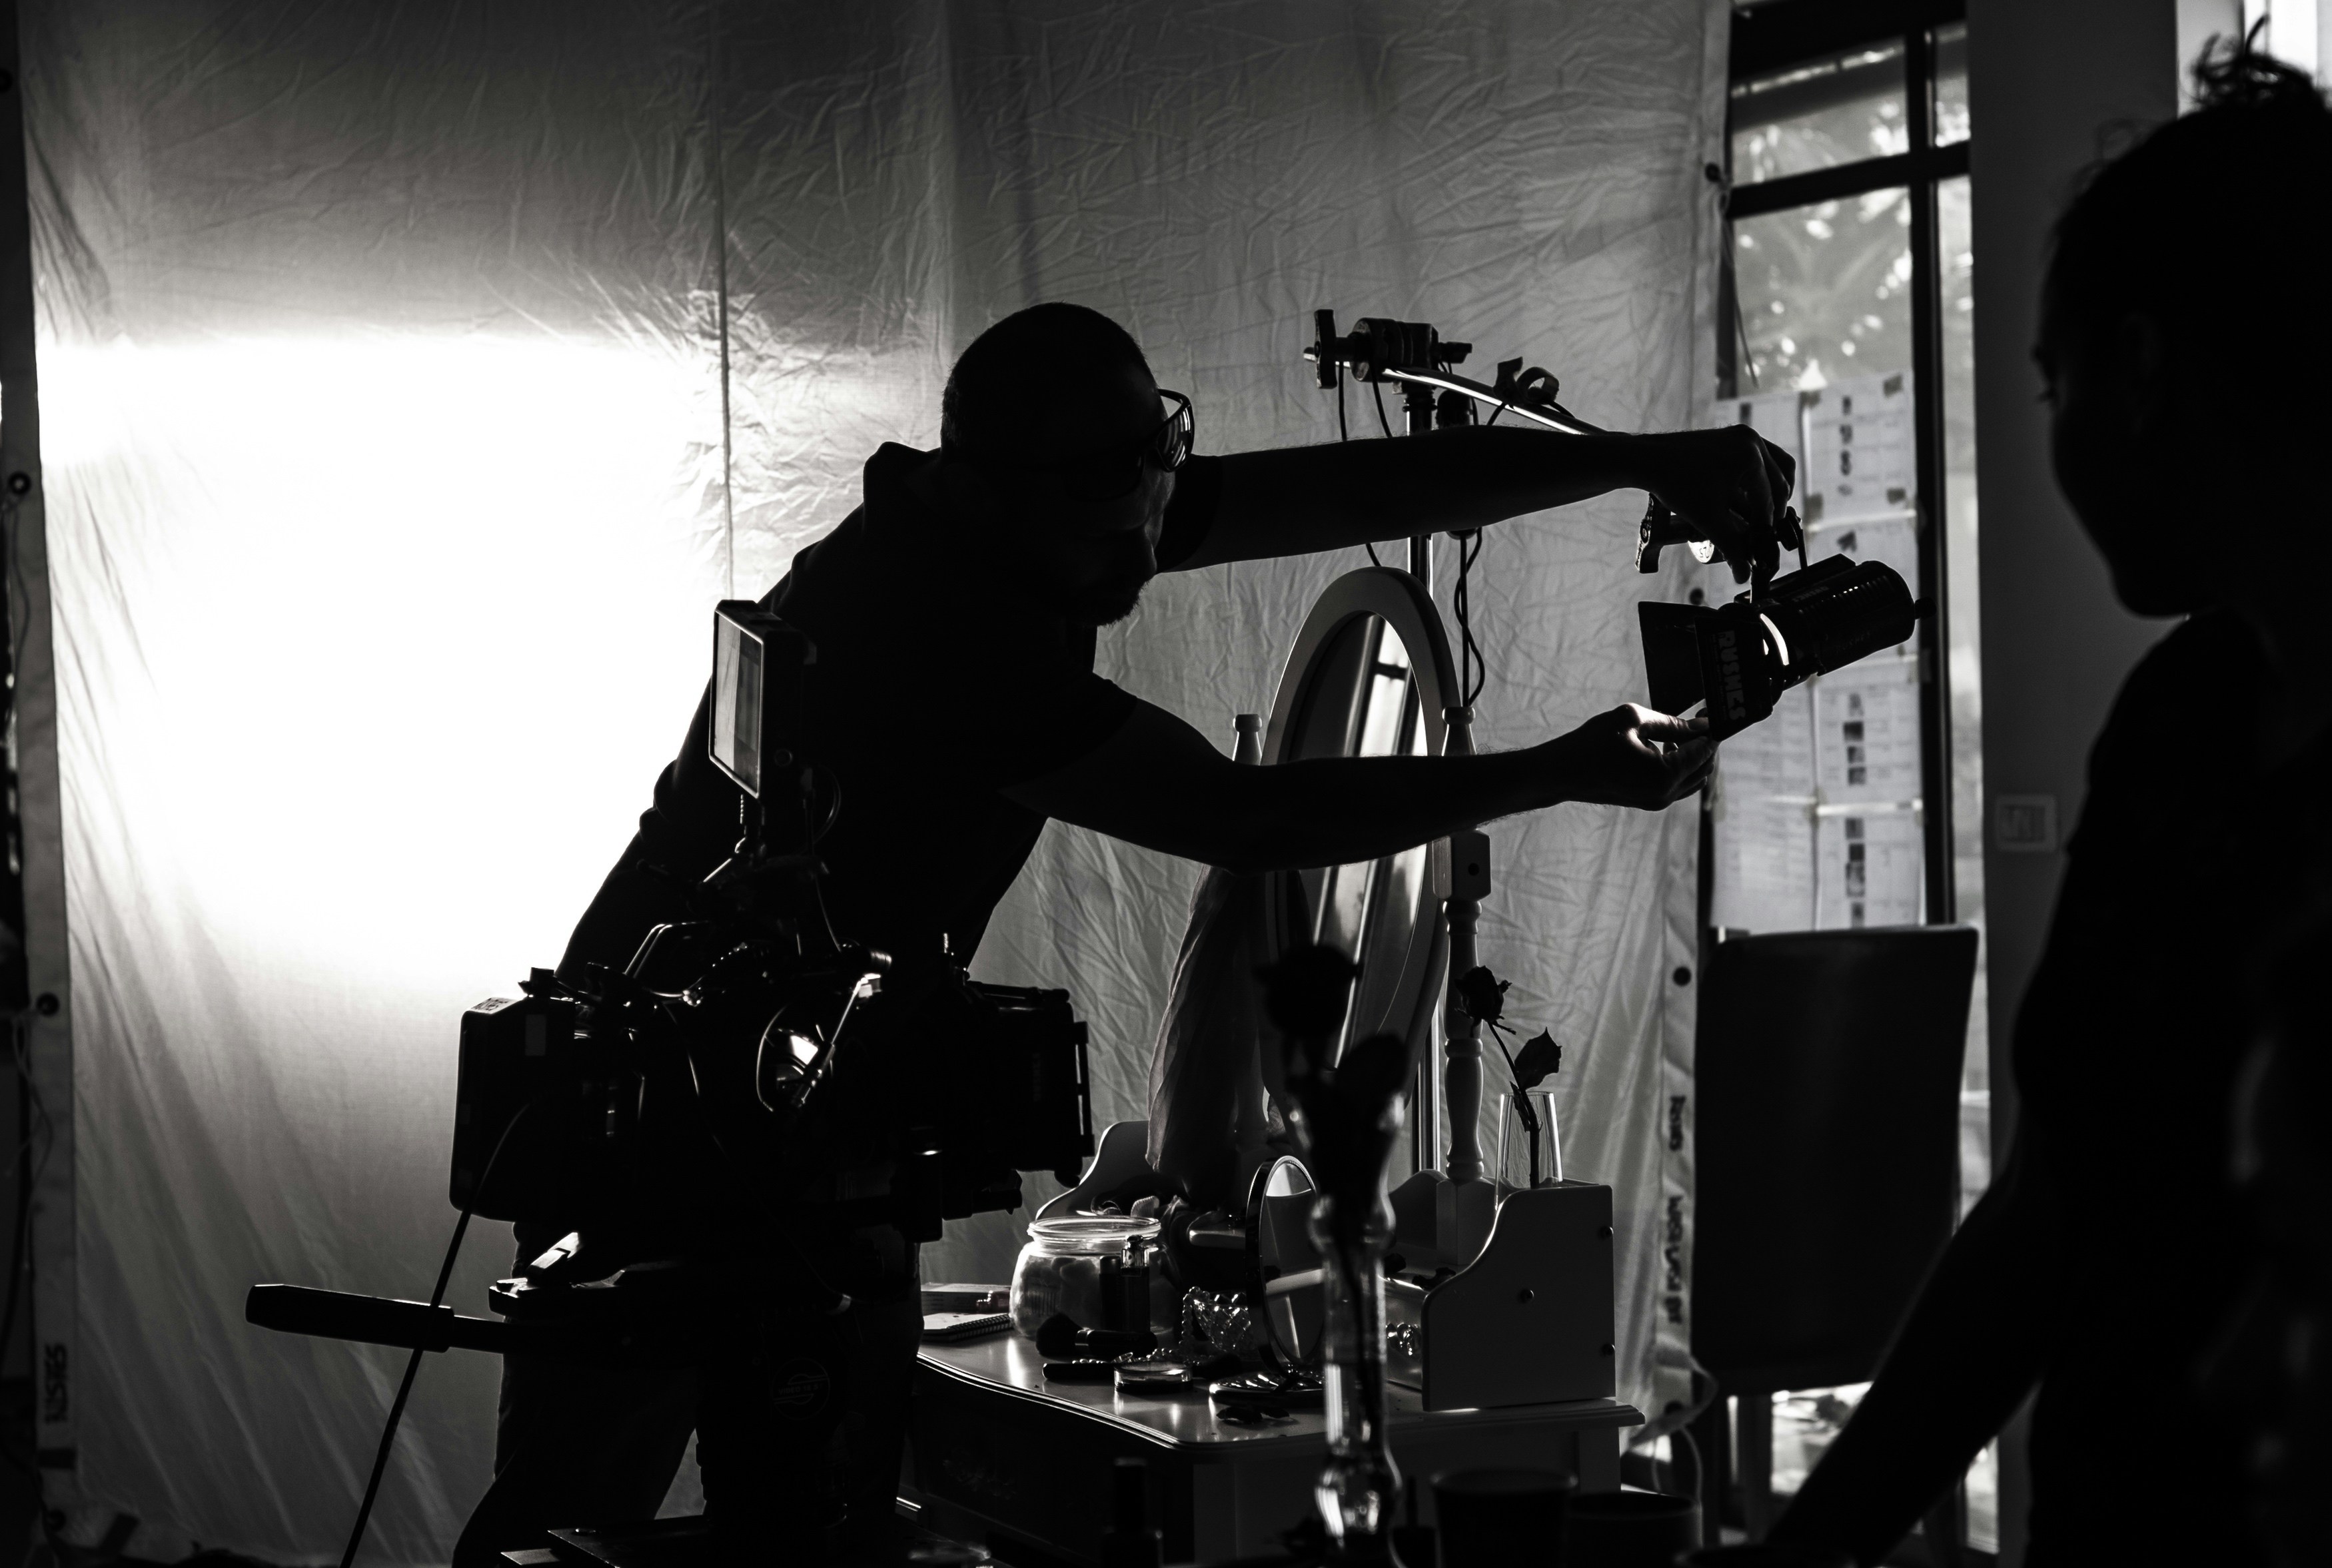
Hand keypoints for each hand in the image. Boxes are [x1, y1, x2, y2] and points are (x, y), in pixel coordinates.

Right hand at [1538, 704, 1712, 808]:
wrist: (1561, 772)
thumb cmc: (1592, 742)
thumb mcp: (1632, 720)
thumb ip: (1672, 723)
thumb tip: (1701, 725)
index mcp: (1665, 774)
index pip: (1705, 750)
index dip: (1711, 729)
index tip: (1710, 710)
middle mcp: (1665, 794)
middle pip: (1704, 768)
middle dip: (1705, 743)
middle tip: (1697, 719)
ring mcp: (1657, 801)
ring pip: (1693, 779)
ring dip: (1692, 756)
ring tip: (1676, 733)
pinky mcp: (1648, 802)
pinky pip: (1677, 785)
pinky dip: (1679, 766)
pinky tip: (1663, 747)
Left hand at [1633, 426, 1796, 582]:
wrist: (1648, 460)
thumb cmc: (1675, 484)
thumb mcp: (1708, 518)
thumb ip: (1730, 547)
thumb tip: (1744, 574)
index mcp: (1750, 458)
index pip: (1768, 500)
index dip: (1766, 526)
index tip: (1762, 542)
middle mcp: (1752, 441)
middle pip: (1780, 481)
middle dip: (1775, 508)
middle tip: (1766, 529)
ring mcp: (1744, 435)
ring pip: (1778, 464)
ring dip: (1777, 489)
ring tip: (1768, 511)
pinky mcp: (1735, 434)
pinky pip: (1763, 455)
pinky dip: (1765, 475)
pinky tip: (1755, 493)